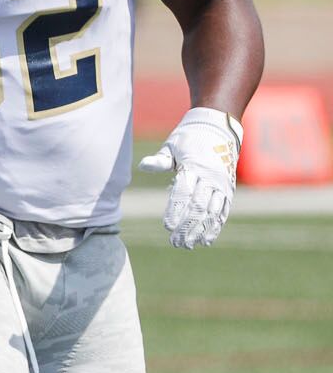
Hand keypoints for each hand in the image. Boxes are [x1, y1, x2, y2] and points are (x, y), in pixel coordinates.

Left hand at [138, 107, 241, 248]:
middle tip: (176, 242)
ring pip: (212, 211)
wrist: (219, 126)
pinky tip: (207, 239)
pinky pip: (223, 210)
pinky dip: (216, 225)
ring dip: (202, 230)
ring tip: (190, 245)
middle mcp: (210, 177)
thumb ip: (160, 160)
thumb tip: (143, 165)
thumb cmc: (189, 138)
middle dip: (187, 226)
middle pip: (198, 206)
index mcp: (193, 166)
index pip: (183, 193)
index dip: (176, 210)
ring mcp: (221, 183)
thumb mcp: (172, 145)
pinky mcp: (228, 188)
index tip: (167, 226)